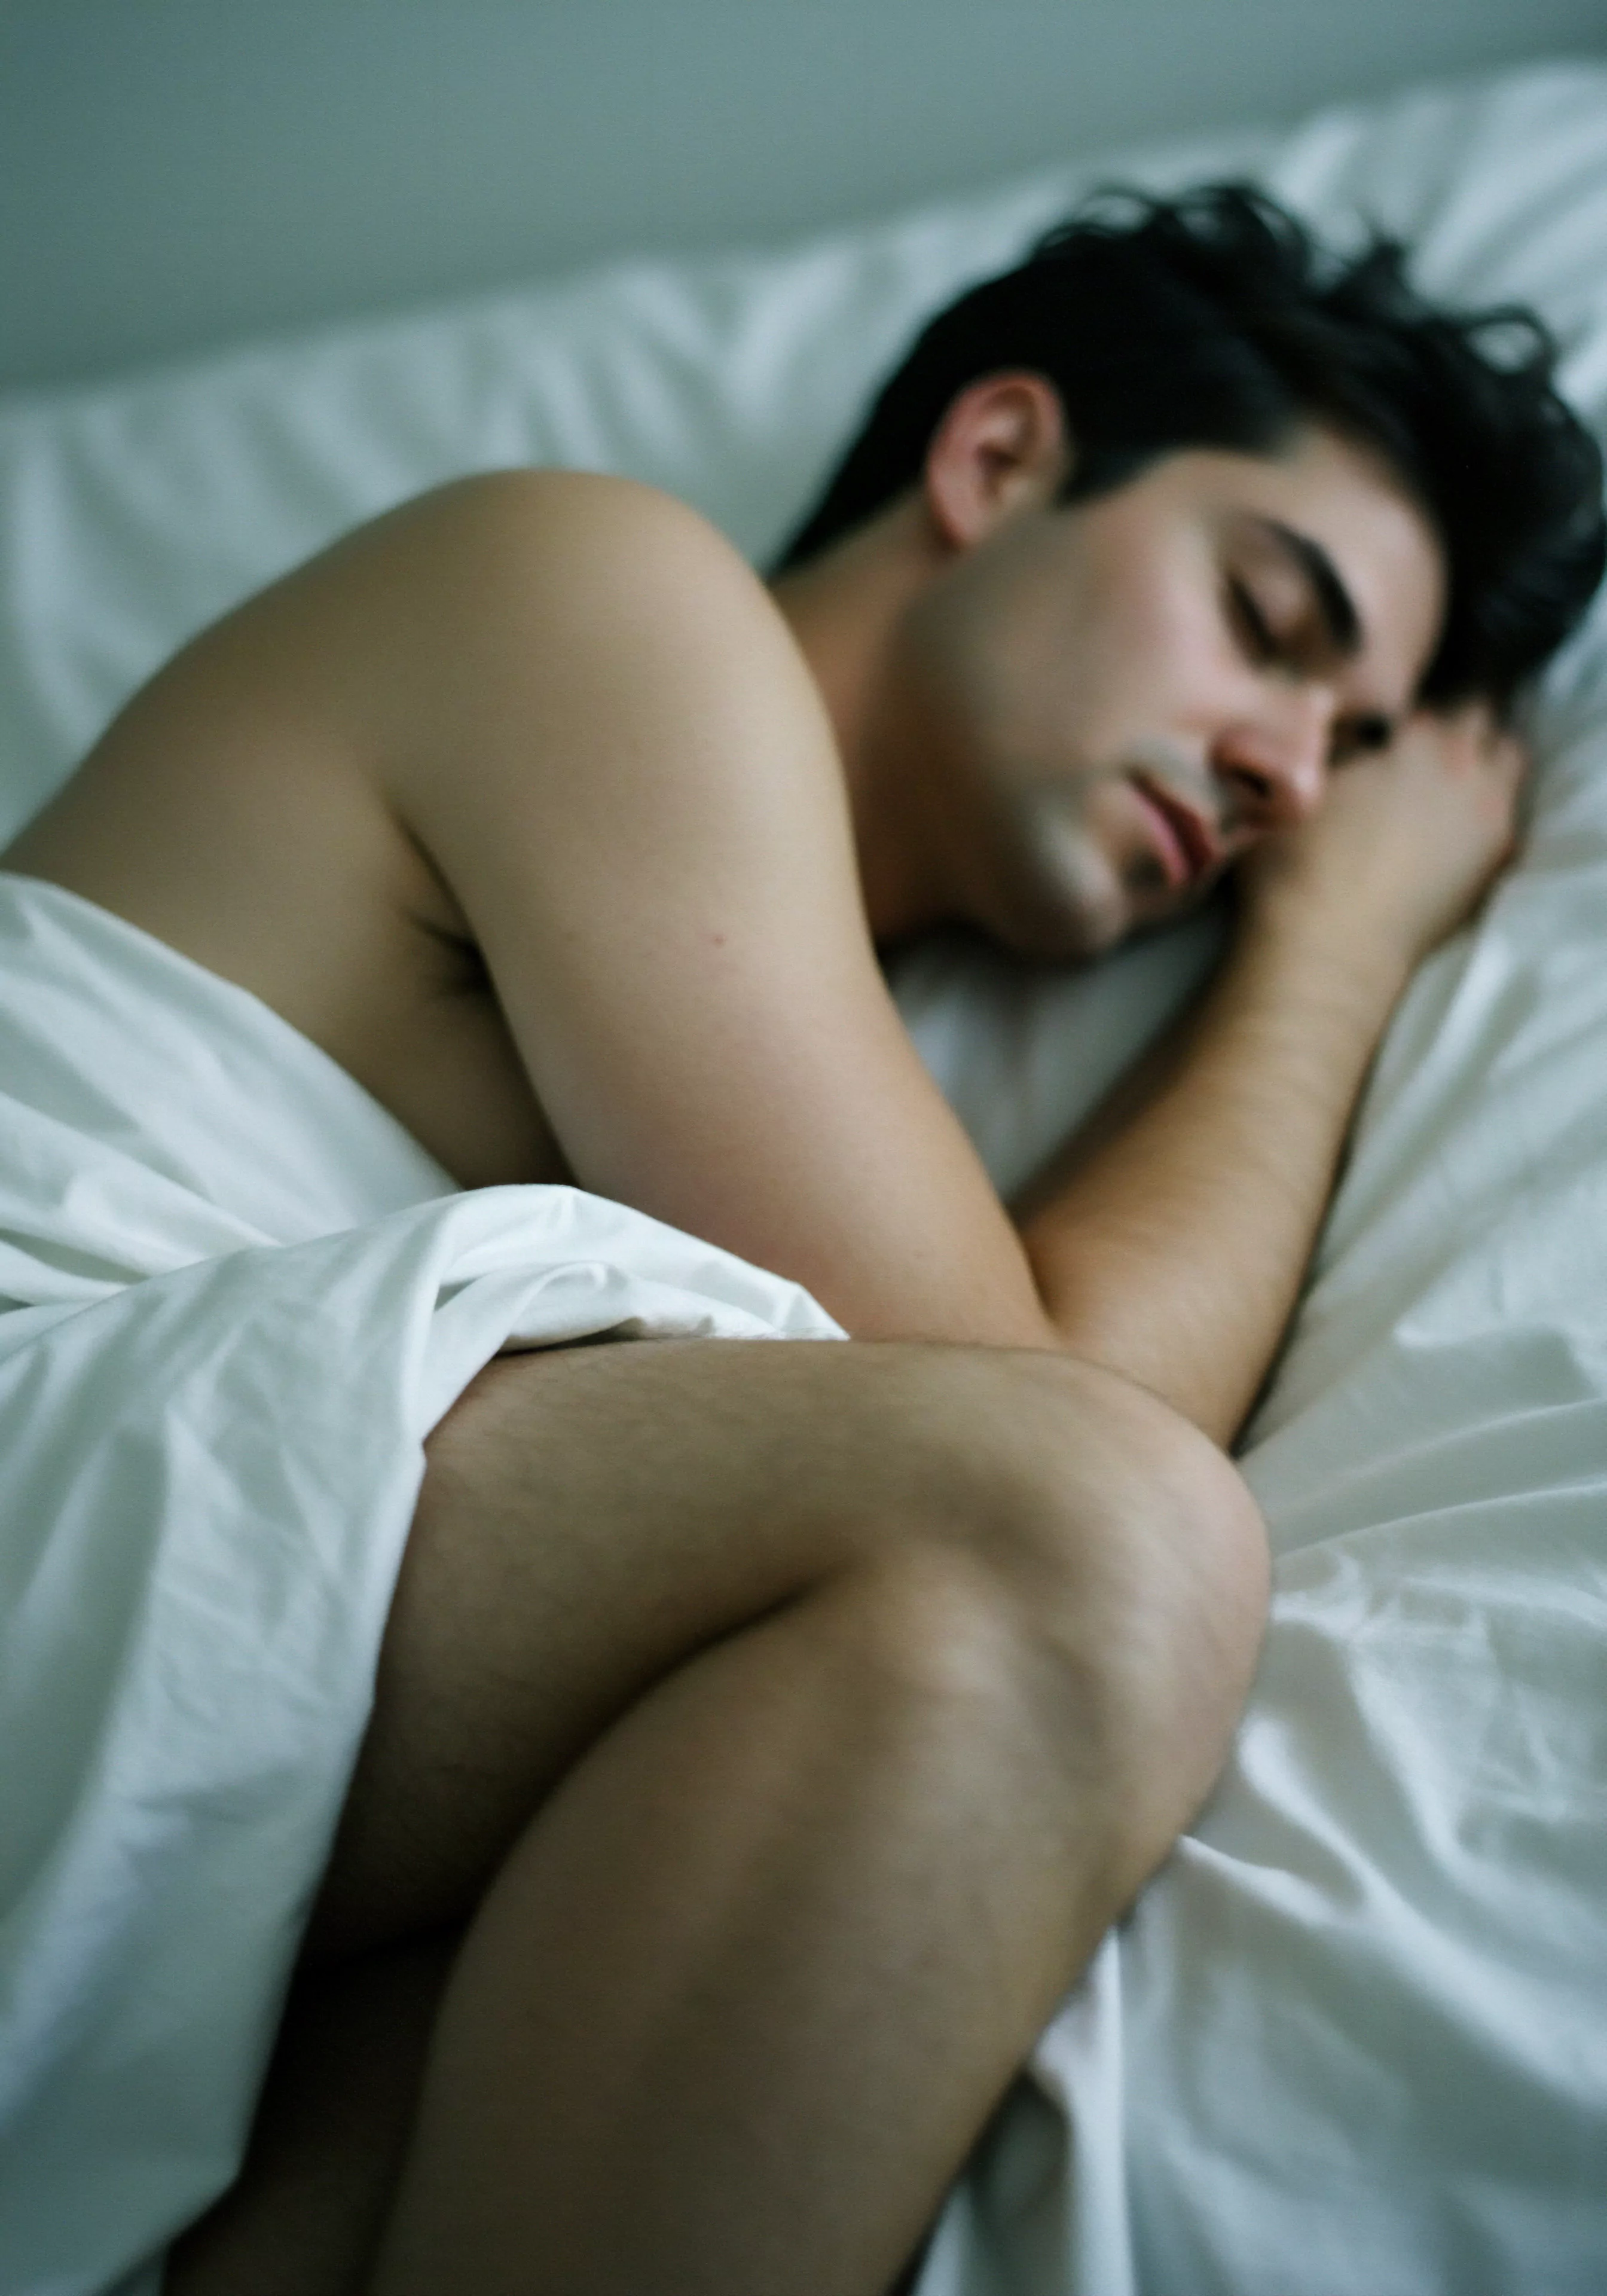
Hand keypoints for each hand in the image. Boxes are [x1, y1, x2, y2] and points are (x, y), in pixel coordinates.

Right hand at [1237, 703, 1526, 974]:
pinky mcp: (1495, 858)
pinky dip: (1489, 810)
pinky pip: (1507, 813)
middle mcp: (1460, 763)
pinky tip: (1454, 830)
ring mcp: (1488, 812)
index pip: (1423, 700)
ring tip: (1447, 784)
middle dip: (1454, 726)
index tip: (1385, 732)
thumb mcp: (1290, 790)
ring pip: (1506, 759)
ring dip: (1482, 761)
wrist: (1329, 949)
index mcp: (1410, 737)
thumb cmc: (1293, 868)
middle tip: (1420, 751)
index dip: (1403, 716)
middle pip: (1477, 718)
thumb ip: (1321, 748)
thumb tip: (1330, 725)